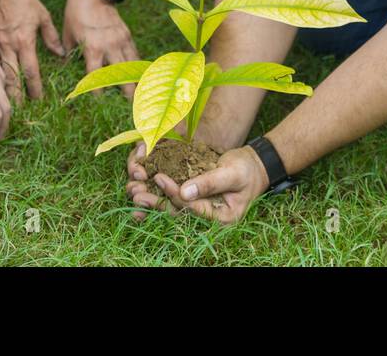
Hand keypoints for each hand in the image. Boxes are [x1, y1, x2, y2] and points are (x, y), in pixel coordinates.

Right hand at [0, 0, 61, 104]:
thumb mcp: (42, 15)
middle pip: (12, 79)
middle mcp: (8, 47)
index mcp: (25, 42)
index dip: (35, 88)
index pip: (31, 72)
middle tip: (16, 113)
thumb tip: (61, 54)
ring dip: (2, 90)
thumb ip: (52, 36)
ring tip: (3, 104)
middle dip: (15, 97)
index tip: (38, 100)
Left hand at [64, 0, 138, 97]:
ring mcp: (121, 39)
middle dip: (126, 90)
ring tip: (140, 94)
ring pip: (132, 64)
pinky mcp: (127, 33)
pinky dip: (137, 64)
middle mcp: (110, 46)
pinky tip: (139, 74)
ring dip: (135, 79)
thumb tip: (64, 66)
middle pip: (121, 73)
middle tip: (131, 105)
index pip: (96, 76)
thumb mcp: (68, 34)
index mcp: (93, 48)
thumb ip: (68, 52)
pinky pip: (134, 53)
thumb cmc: (76, 13)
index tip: (98, 102)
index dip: (98, 91)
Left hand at [132, 145, 268, 224]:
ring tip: (134, 193)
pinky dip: (158, 194)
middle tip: (137, 193)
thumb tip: (185, 192)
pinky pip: (173, 201)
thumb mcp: (232, 173)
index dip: (175, 194)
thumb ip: (210, 182)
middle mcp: (209, 219)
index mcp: (222, 218)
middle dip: (156, 202)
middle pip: (179, 212)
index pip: (193, 208)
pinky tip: (143, 188)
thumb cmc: (246, 169)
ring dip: (153, 201)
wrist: (253, 166)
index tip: (160, 177)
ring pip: (173, 208)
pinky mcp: (194, 201)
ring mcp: (200, 211)